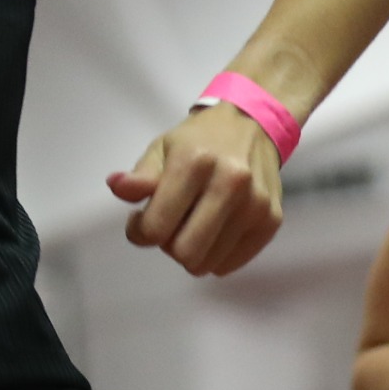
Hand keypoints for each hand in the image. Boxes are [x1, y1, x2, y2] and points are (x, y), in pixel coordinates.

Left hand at [107, 104, 283, 276]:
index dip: (139, 232)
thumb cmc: (199, 141)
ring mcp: (255, 204)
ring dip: (192, 250)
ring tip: (193, 223)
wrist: (250, 125)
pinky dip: (214, 255)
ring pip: (207, 264)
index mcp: (194, 162)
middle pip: (185, 253)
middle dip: (167, 245)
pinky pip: (230, 264)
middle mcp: (230, 183)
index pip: (156, 227)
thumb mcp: (161, 149)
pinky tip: (213, 229)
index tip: (140, 219)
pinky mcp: (271, 221)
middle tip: (169, 224)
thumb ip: (139, 176)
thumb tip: (117, 186)